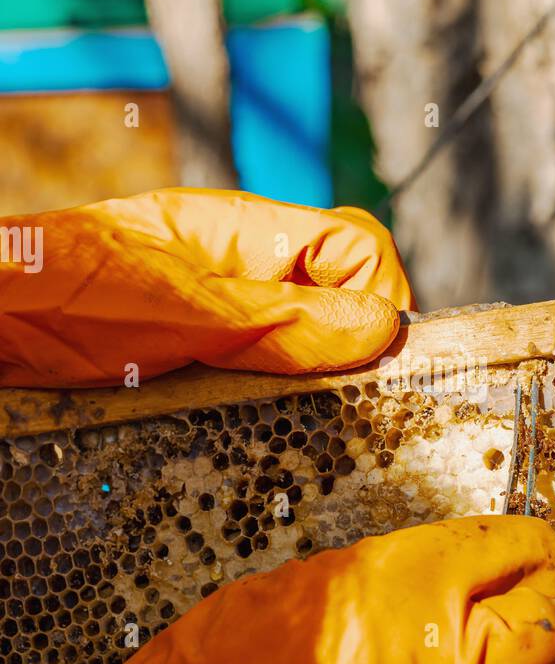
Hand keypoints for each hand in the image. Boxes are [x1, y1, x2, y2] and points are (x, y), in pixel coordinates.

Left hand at [0, 188, 412, 386]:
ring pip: (296, 348)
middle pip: (333, 299)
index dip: (377, 298)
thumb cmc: (63, 299)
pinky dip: (258, 406)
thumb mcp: (187, 313)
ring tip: (281, 421)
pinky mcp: (185, 358)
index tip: (368, 362)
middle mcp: (237, 269)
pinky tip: (237, 430)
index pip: (357, 246)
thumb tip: (381, 330)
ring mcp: (212, 314)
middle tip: (328, 404)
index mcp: (246, 233)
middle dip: (342, 352)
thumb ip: (284, 321)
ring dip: (300, 388)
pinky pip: (251, 379)